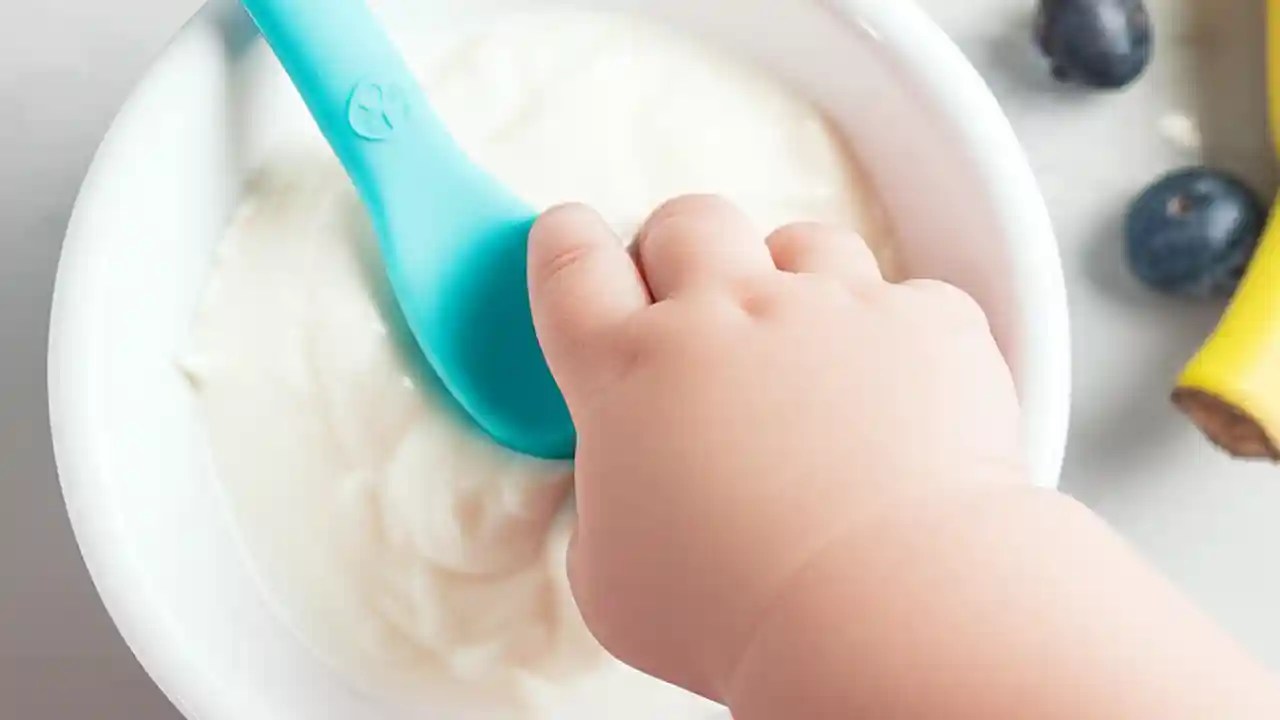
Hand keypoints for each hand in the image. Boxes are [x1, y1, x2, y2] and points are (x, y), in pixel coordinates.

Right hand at [526, 195, 1022, 699]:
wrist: (881, 610)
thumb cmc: (733, 612)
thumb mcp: (610, 577)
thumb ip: (609, 502)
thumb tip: (634, 482)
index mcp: (630, 369)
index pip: (572, 262)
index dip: (566, 242)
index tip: (572, 241)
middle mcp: (729, 314)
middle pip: (687, 221)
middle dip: (681, 250)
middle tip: (698, 311)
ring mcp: (832, 308)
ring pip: (799, 241)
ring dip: (790, 281)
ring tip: (806, 354)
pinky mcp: (924, 323)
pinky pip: (904, 297)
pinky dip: (893, 337)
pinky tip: (894, 401)